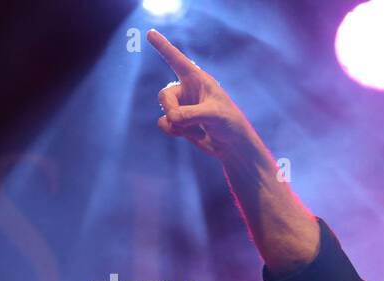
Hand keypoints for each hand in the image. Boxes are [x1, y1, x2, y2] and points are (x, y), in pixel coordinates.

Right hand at [148, 29, 257, 156]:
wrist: (233, 145)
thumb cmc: (230, 124)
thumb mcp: (214, 115)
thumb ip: (192, 114)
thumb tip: (172, 118)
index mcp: (198, 79)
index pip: (177, 60)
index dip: (163, 46)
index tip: (150, 32)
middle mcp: (187, 90)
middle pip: (164, 96)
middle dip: (171, 110)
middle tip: (180, 120)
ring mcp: (182, 106)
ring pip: (165, 111)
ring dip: (178, 125)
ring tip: (197, 129)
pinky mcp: (179, 122)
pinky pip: (164, 124)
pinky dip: (175, 132)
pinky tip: (193, 134)